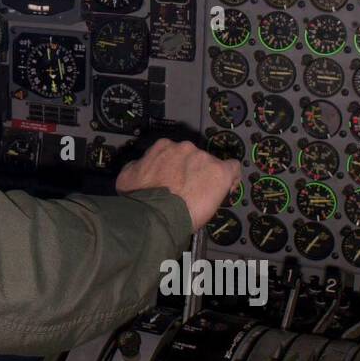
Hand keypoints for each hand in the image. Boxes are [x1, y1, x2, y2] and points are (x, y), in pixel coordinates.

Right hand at [115, 139, 239, 230]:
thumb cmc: (139, 198)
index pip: (174, 153)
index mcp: (163, 146)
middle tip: (186, 191)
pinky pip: (232, 168)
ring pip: (210, 166)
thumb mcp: (127, 177)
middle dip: (191, 172)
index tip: (175, 181)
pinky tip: (228, 187)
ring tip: (202, 198)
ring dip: (206, 178)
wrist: (155, 213)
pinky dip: (231, 177)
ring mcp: (203, 158)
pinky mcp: (220, 172)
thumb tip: (142, 166)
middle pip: (193, 158)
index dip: (177, 167)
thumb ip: (139, 166)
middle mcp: (184, 147)